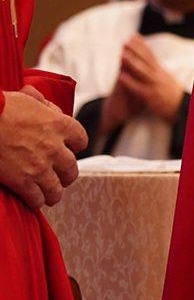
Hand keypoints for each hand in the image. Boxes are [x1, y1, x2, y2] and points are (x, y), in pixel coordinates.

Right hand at [0, 89, 86, 210]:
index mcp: (58, 124)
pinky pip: (37, 199)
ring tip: (49, 195)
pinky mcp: (23, 181)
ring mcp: (40, 166)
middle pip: (71, 169)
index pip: (81, 139)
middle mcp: (54, 147)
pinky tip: (33, 201)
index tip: (71, 149)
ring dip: (54, 193)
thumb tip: (47, 107)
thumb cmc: (0, 106)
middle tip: (60, 177)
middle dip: (66, 174)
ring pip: (57, 189)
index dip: (76, 146)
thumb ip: (42, 104)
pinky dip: (36, 202)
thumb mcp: (26, 97)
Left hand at [116, 35, 184, 122]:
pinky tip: (120, 76)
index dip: (143, 45)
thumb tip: (153, 60)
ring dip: (132, 62)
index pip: (151, 55)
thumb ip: (159, 70)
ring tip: (123, 54)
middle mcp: (159, 76)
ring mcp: (155, 86)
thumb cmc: (173, 95)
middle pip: (146, 60)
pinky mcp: (151, 97)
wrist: (182, 110)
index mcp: (162, 72)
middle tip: (126, 41)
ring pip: (143, 71)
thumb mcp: (168, 79)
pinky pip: (138, 88)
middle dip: (136, 50)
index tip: (134, 36)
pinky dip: (129, 82)